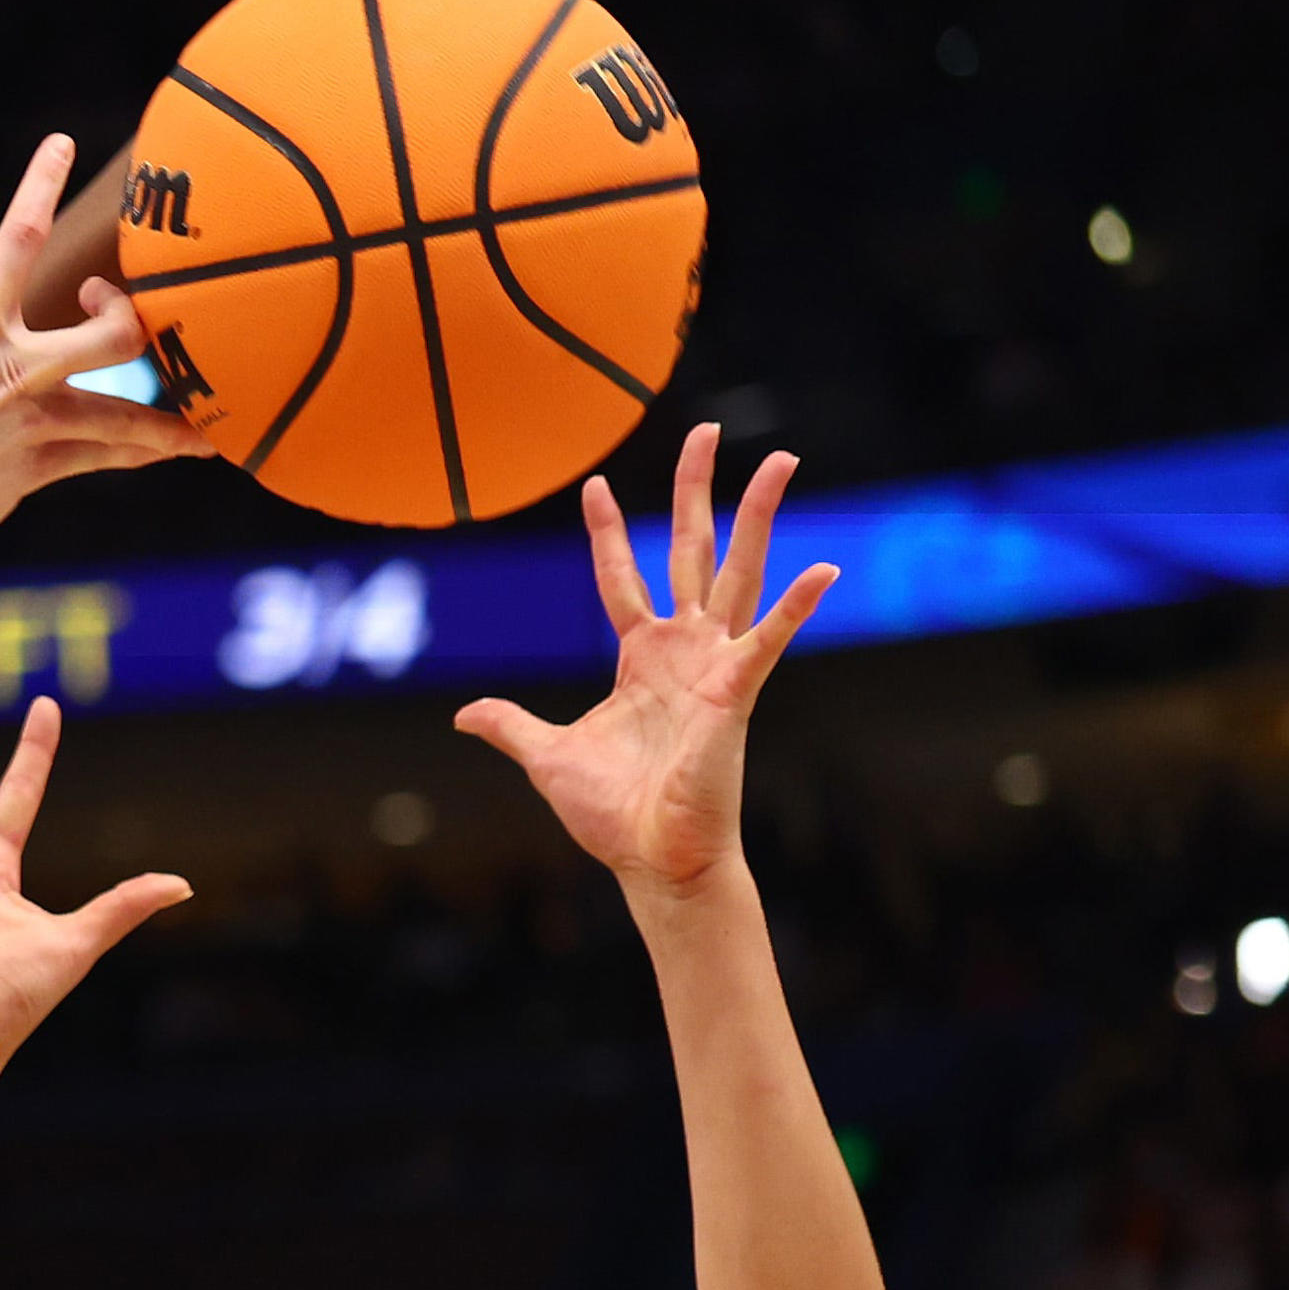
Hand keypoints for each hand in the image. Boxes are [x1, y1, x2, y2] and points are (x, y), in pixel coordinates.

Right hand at [0, 136, 202, 574]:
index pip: (19, 237)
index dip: (41, 182)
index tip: (63, 143)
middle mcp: (15, 369)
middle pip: (114, 332)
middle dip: (125, 310)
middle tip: (103, 301)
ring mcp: (32, 423)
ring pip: (126, 407)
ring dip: (169, 401)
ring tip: (205, 402)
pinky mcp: (34, 470)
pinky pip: (108, 456)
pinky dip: (151, 448)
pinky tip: (192, 444)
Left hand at [455, 424, 840, 893]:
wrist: (653, 859)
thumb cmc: (613, 814)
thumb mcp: (547, 757)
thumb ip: (511, 727)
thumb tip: (465, 715)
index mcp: (640, 658)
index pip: (622, 578)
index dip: (609, 534)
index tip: (595, 486)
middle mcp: (683, 650)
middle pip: (692, 550)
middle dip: (697, 491)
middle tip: (705, 430)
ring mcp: (714, 665)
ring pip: (739, 572)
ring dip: (760, 517)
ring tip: (781, 460)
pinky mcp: (736, 692)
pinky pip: (770, 640)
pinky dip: (796, 607)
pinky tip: (823, 570)